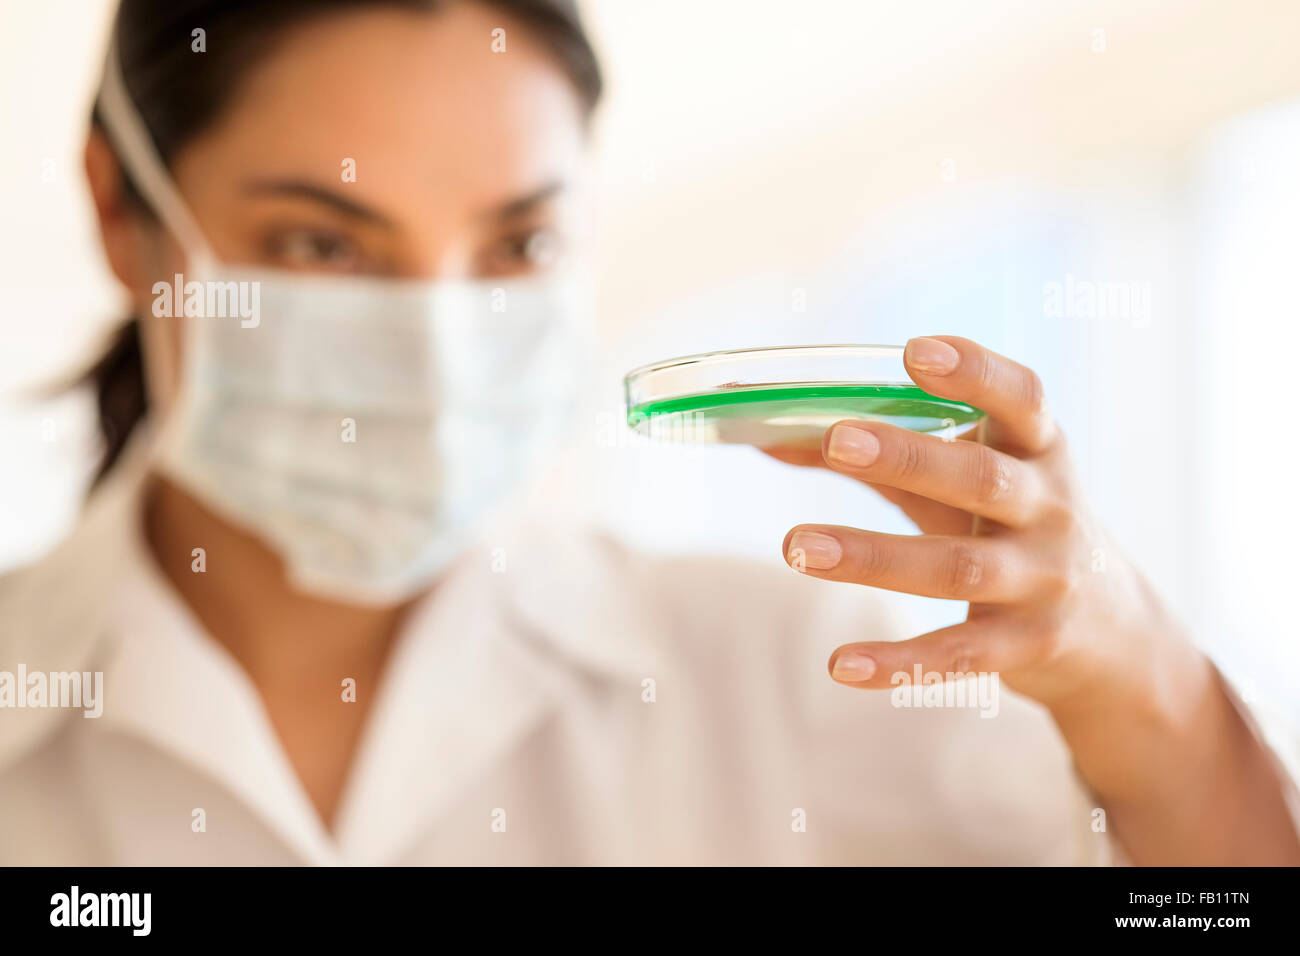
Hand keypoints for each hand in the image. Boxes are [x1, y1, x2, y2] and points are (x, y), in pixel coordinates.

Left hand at [770, 335, 1181, 707]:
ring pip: (955, 568)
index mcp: (1039, 451)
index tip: (916, 350)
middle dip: (908, 456)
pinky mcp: (1027, 646)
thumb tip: (773, 434)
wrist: (1114, 632)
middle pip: (979, 479)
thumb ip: (886, 460)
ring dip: (873, 556)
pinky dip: (899, 662)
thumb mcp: (967, 485)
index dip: (975, 373)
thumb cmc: (1015, 530)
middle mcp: (1050, 510)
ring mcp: (1042, 581)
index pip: (1021, 399)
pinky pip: (957, 655)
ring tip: (797, 546)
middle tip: (836, 439)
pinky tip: (841, 664)